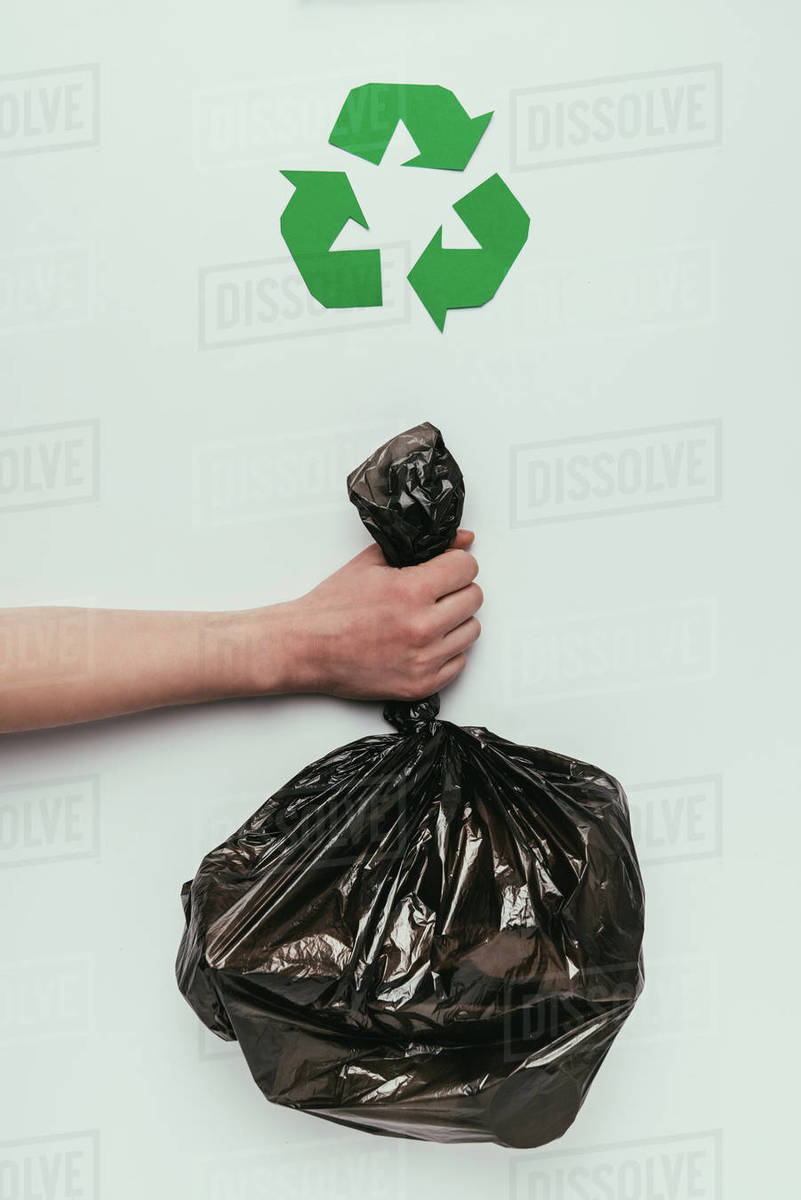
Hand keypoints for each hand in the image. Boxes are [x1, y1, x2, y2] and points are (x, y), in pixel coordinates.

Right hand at [288, 529, 481, 699]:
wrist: (306, 648)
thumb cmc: (333, 607)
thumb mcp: (373, 562)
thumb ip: (421, 547)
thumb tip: (463, 539)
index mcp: (412, 591)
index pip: (467, 568)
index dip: (456, 564)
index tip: (445, 568)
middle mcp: (422, 627)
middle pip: (474, 598)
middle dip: (457, 590)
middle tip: (435, 592)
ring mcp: (424, 660)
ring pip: (472, 631)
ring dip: (455, 621)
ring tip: (427, 617)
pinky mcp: (421, 685)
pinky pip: (459, 662)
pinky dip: (446, 651)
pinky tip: (424, 642)